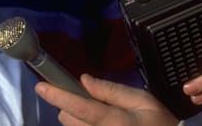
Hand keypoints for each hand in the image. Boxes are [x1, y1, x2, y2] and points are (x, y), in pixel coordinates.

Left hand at [35, 74, 177, 125]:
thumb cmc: (160, 122)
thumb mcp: (142, 100)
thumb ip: (111, 90)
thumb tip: (84, 80)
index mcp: (115, 121)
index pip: (79, 106)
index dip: (57, 95)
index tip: (41, 86)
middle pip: (68, 119)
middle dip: (68, 106)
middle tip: (84, 99)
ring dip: (75, 118)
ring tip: (96, 114)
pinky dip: (83, 125)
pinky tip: (97, 122)